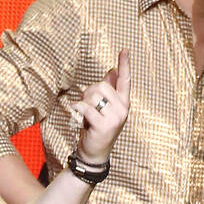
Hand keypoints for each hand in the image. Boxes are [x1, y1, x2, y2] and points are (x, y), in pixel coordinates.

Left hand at [71, 49, 130, 163]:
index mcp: (124, 103)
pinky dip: (78, 110)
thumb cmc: (97, 129)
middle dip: (89, 93)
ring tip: (86, 116)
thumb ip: (108, 90)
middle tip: (88, 108)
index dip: (124, 64)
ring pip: (92, 96)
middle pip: (101, 86)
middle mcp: (122, 109)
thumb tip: (111, 70)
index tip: (124, 50)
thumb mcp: (104, 109)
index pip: (125, 80)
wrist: (94, 153)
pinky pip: (86, 107)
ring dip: (83, 103)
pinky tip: (80, 117)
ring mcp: (115, 118)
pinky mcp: (103, 125)